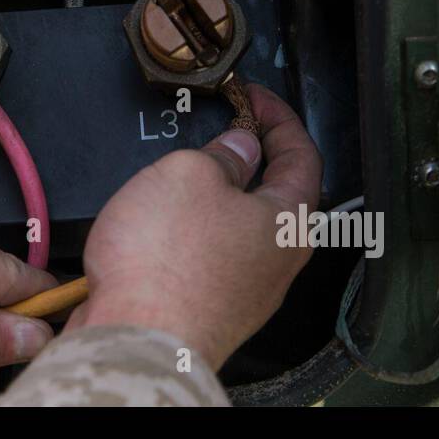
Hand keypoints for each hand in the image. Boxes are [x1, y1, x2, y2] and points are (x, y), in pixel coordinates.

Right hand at [67, 83, 322, 369]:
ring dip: (220, 196)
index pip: (303, 154)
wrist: (135, 340)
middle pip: (278, 194)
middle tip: (226, 130)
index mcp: (290, 221)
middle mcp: (278, 261)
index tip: (253, 98)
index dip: (278, 117)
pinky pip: (214, 257)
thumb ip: (221, 155)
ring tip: (187, 175)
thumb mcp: (190, 174)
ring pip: (243, 228)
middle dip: (252, 157)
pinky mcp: (212, 309)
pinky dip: (197, 231)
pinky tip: (165, 225)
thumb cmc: (166, 263)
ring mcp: (247, 291)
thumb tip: (240, 149)